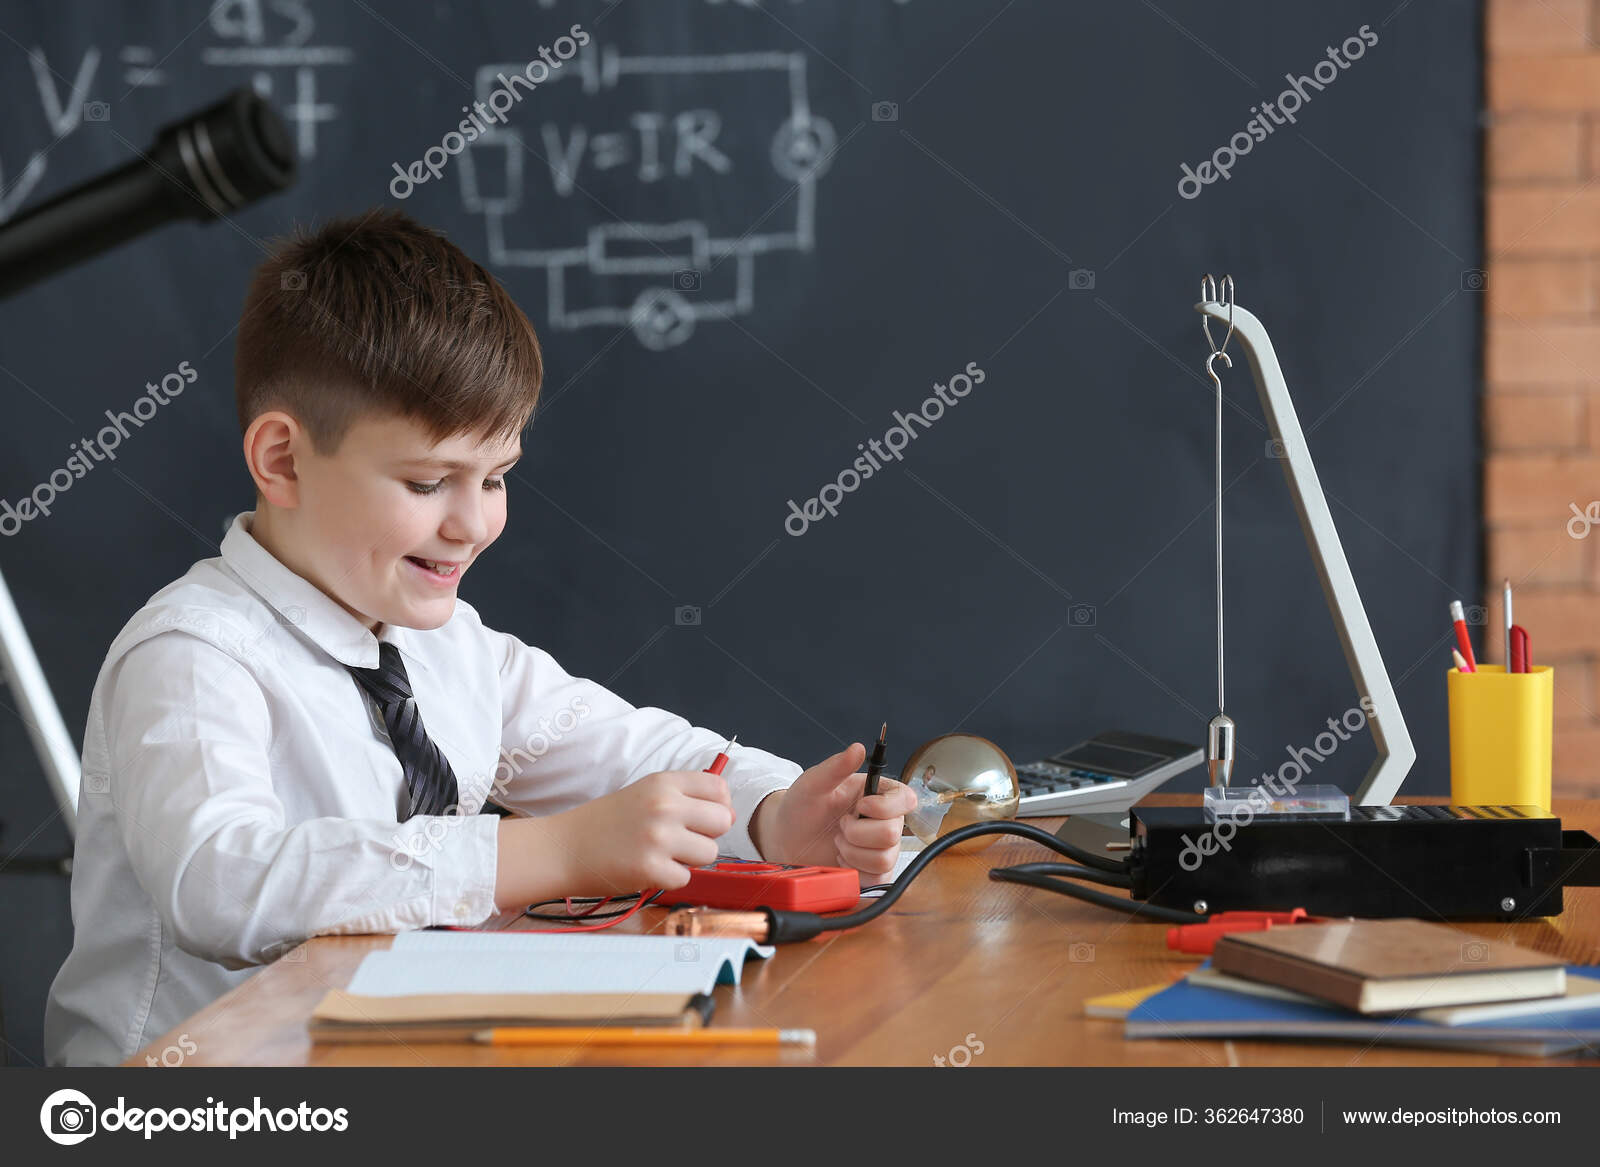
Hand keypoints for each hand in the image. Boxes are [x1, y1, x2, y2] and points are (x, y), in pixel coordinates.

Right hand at [550, 769, 733, 894]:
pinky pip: (685, 878)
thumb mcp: (644, 792)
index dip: (718, 806)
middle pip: (722, 821)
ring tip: (660, 854)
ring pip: (709, 853)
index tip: (703, 817)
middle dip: (707, 835)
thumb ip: (684, 796)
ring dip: (689, 859)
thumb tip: (727, 812)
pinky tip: (646, 868)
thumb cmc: (606, 823)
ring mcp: (659, 838)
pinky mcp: (651, 869)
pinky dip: (668, 878)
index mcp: (664, 783)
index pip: (719, 789)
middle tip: (680, 840)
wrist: (564, 848)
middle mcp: (665, 806)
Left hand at [753, 743, 918, 886]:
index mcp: (878, 795)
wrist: (786, 840)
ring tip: (838, 842)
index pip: (907, 799)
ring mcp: (881, 849)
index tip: (860, 806)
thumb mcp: (813, 783)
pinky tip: (841, 860)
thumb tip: (858, 748)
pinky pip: (875, 878)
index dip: (884, 807)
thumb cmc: (801, 808)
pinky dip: (852, 870)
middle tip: (840, 826)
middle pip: (892, 833)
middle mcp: (885, 821)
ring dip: (851, 852)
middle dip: (856, 832)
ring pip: (883, 859)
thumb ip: (836, 766)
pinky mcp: (874, 873)